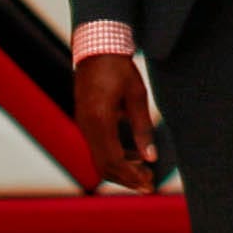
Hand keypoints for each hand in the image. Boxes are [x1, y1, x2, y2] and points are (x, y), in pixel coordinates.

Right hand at [75, 51, 161, 190]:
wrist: (97, 47)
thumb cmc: (119, 68)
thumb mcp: (137, 96)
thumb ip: (143, 128)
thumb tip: (150, 158)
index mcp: (99, 119)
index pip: (113, 160)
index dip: (131, 176)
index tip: (149, 184)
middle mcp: (87, 125)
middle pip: (103, 166)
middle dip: (126, 179)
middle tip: (149, 184)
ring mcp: (83, 123)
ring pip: (99, 159)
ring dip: (121, 170)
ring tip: (144, 172)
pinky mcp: (85, 120)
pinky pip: (97, 147)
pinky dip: (114, 157)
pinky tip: (132, 156)